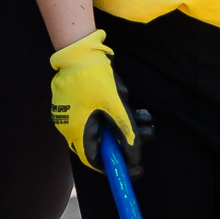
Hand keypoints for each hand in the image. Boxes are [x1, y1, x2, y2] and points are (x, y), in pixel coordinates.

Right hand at [46, 30, 133, 167]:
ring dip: (128, 126)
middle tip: (145, 135)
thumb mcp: (115, 105)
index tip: (135, 169)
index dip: (116, 167)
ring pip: (106, 130)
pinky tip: (130, 102)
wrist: (79, 49)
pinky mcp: (82, 105)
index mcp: (76, 131)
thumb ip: (125, 131)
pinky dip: (119, 114)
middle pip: (104, 146)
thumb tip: (134, 157)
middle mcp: (73, 127)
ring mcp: (77, 115)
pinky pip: (103, 117)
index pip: (96, 161)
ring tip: (145, 118)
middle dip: (128, 142)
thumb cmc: (95, 76)